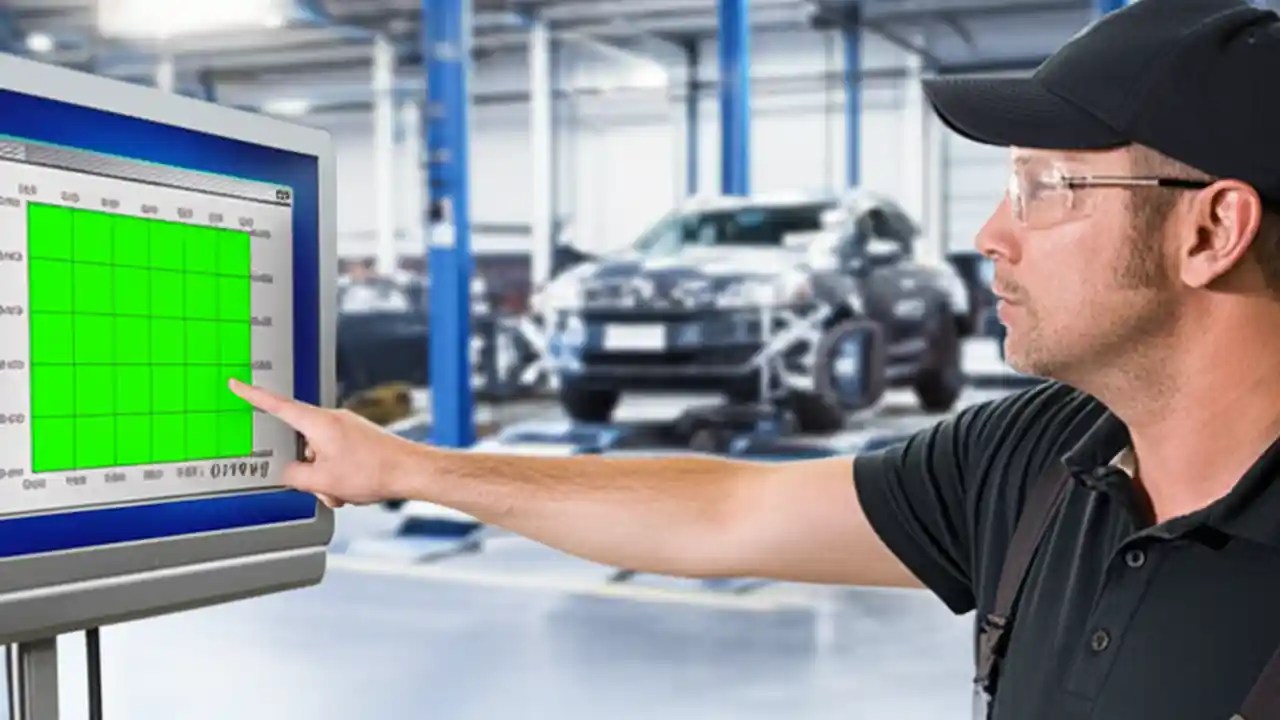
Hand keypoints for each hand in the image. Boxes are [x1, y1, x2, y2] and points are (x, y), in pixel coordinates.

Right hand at [228, 379, 417, 508]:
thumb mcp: (321, 481)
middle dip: (308, 470)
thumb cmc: (374, 470)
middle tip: (325, 486)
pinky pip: (337, 457)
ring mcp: (347, 427)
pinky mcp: (359, 438)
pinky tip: (355, 487)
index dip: (254, 395)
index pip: (277, 405)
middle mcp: (332, 419)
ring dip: (327, 478)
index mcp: (318, 422)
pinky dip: (340, 475)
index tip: (238, 384)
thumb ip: (294, 476)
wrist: (411, 471)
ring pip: (320, 456)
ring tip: (347, 489)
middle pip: (301, 444)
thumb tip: (288, 472)